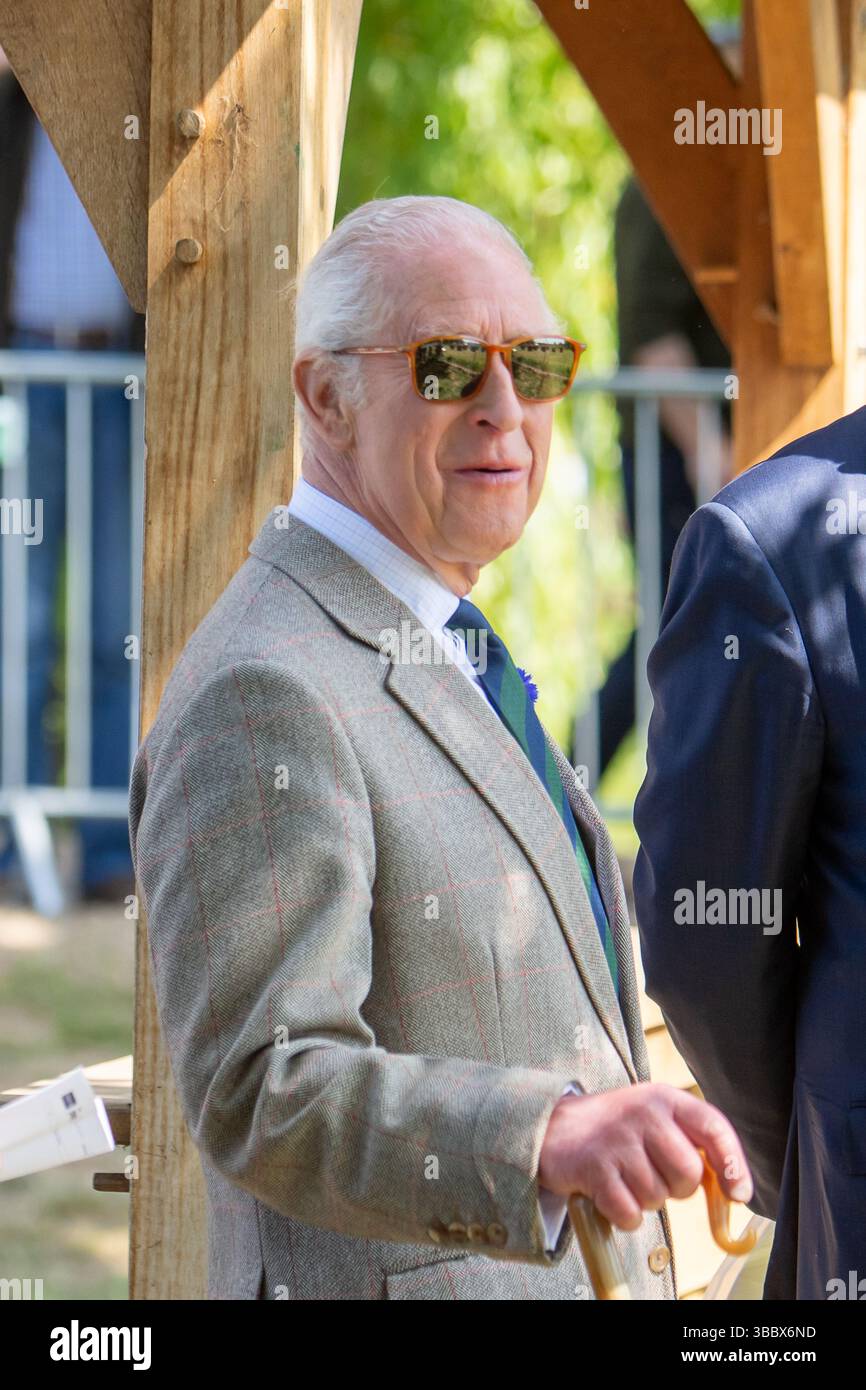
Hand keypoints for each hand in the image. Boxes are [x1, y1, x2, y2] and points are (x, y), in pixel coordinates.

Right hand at [538, 1082, 751, 1230]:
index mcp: (664, 1098)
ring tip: (624, 1177)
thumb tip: (731, 1189)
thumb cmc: (616, 1131)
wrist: (552, 1128)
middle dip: (677, 1188)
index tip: (739, 1194)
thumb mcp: (653, 1120)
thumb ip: (689, 1142)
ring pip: (658, 1197)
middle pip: (688, 1174)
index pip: (713, 1127)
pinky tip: (610, 1192)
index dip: (733, 1164)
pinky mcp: (594, 1167)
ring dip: (645, 1200)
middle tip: (653, 1175)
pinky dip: (623, 1215)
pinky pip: (630, 1213)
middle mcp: (642, 1112)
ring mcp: (617, 1139)